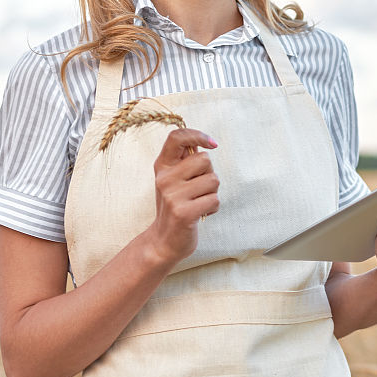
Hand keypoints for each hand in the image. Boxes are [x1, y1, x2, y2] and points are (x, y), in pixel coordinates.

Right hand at [142, 128, 218, 266]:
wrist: (164, 241)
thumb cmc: (175, 206)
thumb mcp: (174, 180)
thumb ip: (185, 161)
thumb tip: (205, 142)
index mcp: (162, 166)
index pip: (177, 137)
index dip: (197, 135)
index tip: (211, 143)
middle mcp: (165, 178)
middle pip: (205, 159)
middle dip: (209, 174)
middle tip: (198, 189)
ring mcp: (173, 195)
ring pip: (213, 180)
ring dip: (212, 193)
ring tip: (198, 202)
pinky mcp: (183, 212)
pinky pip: (214, 199)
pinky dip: (213, 207)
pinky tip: (200, 213)